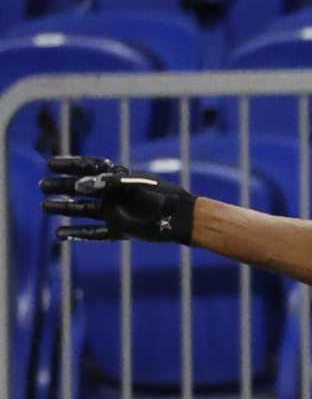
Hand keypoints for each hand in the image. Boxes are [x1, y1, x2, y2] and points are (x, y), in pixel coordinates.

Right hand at [41, 155, 196, 244]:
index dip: (69, 164)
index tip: (50, 164)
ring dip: (65, 208)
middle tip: (43, 186)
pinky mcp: (121, 230)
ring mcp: (116, 213)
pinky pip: (95, 233)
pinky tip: (60, 234)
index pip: (88, 167)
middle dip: (62, 186)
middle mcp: (114, 195)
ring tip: (45, 206)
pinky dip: (78, 233)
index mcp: (118, 178)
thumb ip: (109, 183)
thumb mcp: (134, 185)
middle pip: (81, 189)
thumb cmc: (160, 196)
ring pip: (84, 210)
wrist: (180, 218)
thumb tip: (81, 186)